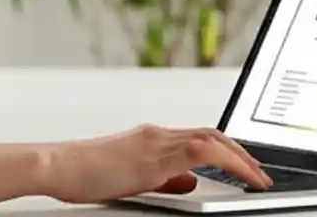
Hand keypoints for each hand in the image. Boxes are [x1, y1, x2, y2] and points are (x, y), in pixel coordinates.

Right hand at [42, 123, 272, 202]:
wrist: (57, 164)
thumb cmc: (83, 172)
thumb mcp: (131, 176)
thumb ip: (163, 178)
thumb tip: (189, 183)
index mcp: (154, 137)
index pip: (201, 135)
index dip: (228, 148)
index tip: (246, 163)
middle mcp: (158, 134)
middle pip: (212, 134)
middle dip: (241, 153)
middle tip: (260, 172)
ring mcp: (155, 142)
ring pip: (210, 139)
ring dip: (238, 157)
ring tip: (256, 176)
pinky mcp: (150, 157)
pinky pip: (196, 151)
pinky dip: (221, 159)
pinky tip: (235, 172)